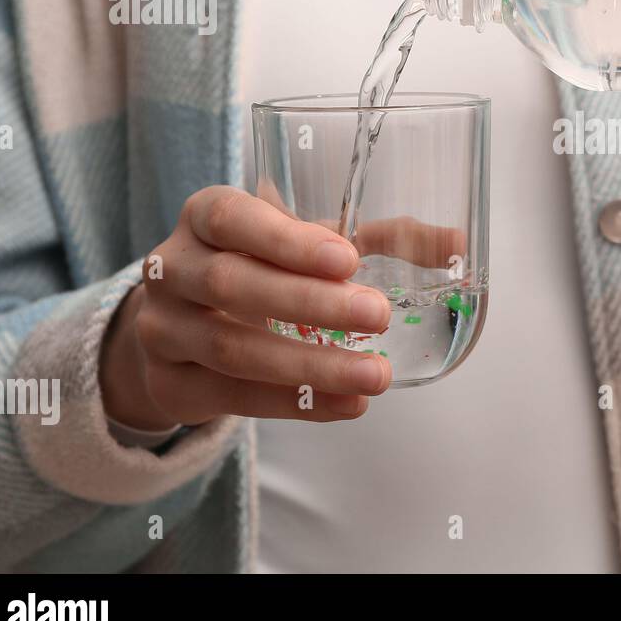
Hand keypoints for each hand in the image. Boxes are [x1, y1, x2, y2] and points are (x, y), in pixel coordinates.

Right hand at [100, 186, 395, 429]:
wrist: (179, 323)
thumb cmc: (260, 265)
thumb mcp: (304, 242)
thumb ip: (379, 237)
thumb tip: (457, 240)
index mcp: (206, 216)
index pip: (232, 217)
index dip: (287, 240)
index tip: (348, 259)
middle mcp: (173, 268)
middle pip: (235, 285)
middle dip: (311, 304)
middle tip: (377, 314)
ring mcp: (162, 329)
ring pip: (233, 350)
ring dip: (310, 366)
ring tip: (375, 375)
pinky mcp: (169, 384)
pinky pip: (233, 398)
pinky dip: (295, 404)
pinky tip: (345, 404)